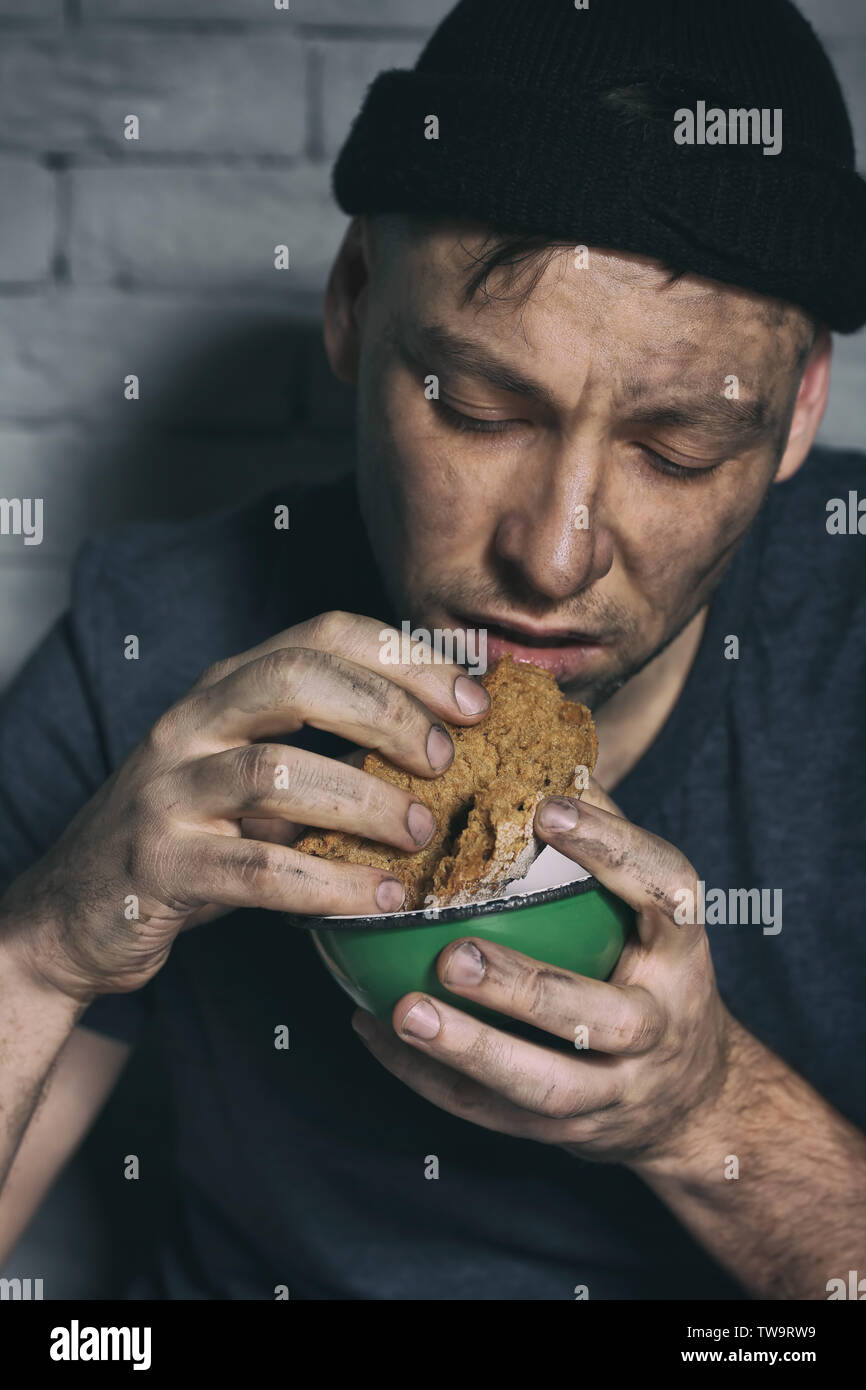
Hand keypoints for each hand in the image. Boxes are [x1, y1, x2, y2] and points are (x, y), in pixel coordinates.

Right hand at [0, 612, 488, 1001]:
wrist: (80, 908)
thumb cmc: (196, 834)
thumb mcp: (255, 772)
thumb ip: (326, 748)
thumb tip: (449, 739)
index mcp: (225, 687)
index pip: (322, 634)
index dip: (406, 658)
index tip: (474, 701)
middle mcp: (192, 723)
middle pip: (295, 679)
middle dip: (386, 711)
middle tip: (445, 759)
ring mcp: (170, 792)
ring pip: (277, 772)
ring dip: (365, 801)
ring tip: (421, 834)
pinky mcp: (161, 865)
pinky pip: (258, 868)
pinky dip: (331, 883)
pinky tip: (380, 896)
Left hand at [351, 782, 735, 1171]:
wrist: (693, 1103)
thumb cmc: (652, 973)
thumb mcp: (655, 912)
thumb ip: (605, 841)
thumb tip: (541, 752)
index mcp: (682, 951)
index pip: (665, 893)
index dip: (613, 850)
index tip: (545, 808)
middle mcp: (661, 1026)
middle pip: (601, 1016)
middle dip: (527, 988)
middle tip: (455, 953)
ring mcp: (618, 1092)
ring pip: (545, 1085)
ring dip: (471, 1049)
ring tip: (403, 1011)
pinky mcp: (569, 1134)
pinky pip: (494, 1113)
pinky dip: (429, 1077)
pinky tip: (372, 1032)